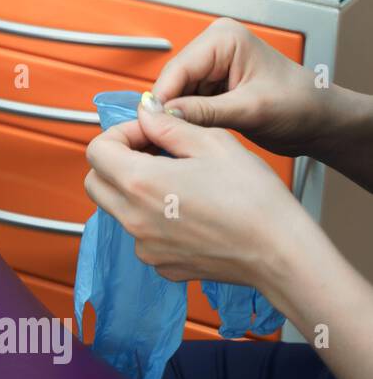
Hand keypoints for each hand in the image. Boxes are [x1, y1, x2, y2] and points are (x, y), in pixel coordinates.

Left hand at [84, 92, 307, 291]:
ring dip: (135, 190)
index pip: (96, 150)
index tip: (148, 134)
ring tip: (178, 181)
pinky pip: (142, 235)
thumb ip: (168, 125)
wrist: (280, 252)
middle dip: (116, 162)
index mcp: (139, 183)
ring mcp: (144, 246)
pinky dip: (154, 219)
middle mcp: (132, 219)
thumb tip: (145, 114)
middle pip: (96, 182)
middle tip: (154, 152)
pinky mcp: (161, 264)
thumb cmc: (254, 197)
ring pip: (118, 209)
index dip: (120, 134)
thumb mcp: (212, 143)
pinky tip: (190, 212)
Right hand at [150, 17, 323, 159]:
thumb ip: (204, 111)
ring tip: (175, 139)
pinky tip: (188, 135)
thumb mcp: (250, 109)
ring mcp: (213, 68)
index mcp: (224, 39)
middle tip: (158, 136)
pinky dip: (186, 121)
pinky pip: (187, 104)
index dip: (161, 99)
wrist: (323, 122)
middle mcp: (215, 49)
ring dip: (175, 117)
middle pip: (173, 82)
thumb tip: (165, 115)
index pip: (178, 68)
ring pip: (176, 95)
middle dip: (168, 109)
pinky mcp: (213, 88)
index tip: (148, 124)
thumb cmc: (304, 104)